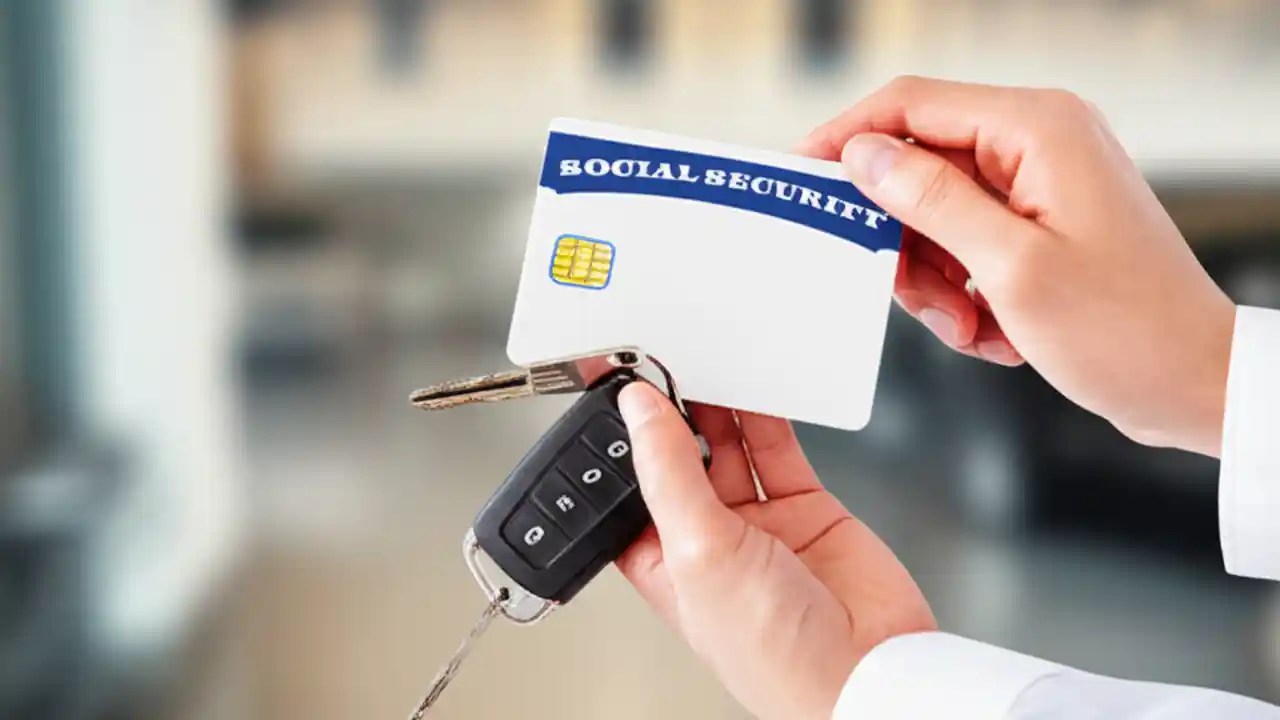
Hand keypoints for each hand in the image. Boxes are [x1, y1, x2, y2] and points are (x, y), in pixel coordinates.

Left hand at [614, 383, 935, 719]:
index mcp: (663, 564)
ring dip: (717, 408)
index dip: (623, 442)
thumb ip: (669, 473)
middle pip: (678, 461)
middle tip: (664, 364)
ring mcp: (759, 524)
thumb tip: (639, 412)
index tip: (619, 390)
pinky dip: (767, 416)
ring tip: (703, 362)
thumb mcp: (700, 553)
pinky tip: (753, 386)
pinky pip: (778, 449)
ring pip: (728, 448)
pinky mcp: (806, 508)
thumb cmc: (775, 655)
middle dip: (671, 416)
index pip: (630, 489)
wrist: (869, 672)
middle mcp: (707, 543)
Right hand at [800, 76, 1235, 456]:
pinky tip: (996, 331)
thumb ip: (931, 201)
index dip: (846, 138)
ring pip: (933, 216)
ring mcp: (1038, 185)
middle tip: (917, 297)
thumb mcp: (1012, 268)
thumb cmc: (1127, 331)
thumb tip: (864, 156)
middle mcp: (1037, 143)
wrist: (1193, 384)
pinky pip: (963, 246)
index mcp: (1036, 129)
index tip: (800, 179)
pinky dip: (964, 293)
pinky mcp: (1038, 224)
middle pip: (917, 167)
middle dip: (903, 241)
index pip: (910, 105)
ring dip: (935, 281)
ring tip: (971, 325)